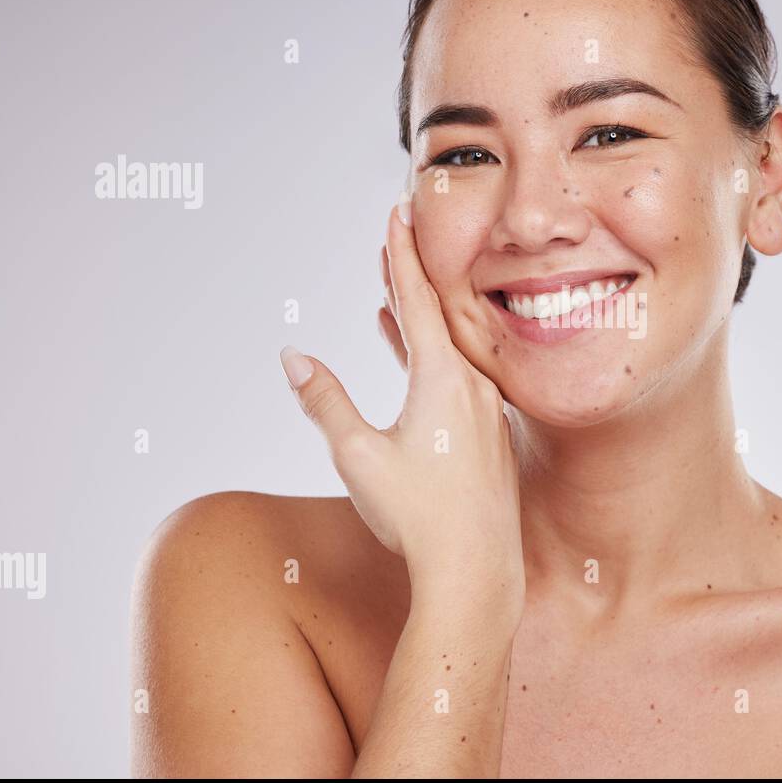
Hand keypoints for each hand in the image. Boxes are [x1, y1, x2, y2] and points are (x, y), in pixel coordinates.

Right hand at [278, 192, 523, 612]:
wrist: (477, 570)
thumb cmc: (416, 516)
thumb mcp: (357, 455)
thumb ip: (325, 401)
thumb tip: (293, 357)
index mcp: (444, 378)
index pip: (417, 299)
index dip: (401, 254)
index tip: (397, 212)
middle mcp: (473, 385)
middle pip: (436, 316)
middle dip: (409, 277)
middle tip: (395, 236)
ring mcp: (485, 410)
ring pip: (447, 349)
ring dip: (417, 322)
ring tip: (389, 296)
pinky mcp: (488, 435)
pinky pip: (457, 378)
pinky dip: (431, 359)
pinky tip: (412, 360)